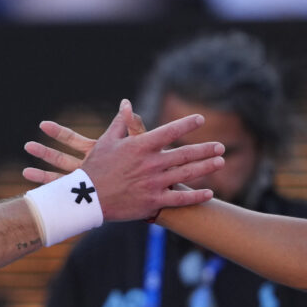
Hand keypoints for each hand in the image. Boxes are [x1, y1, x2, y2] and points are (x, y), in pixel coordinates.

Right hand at [23, 99, 223, 221]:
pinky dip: (196, 196)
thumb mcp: (106, 142)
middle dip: (205, 149)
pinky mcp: (152, 203)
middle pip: (184, 154)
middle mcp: (150, 164)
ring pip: (186, 175)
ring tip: (220, 162)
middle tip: (221, 146)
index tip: (200, 119)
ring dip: (206, 168)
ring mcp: (153, 184)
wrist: (85, 199)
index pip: (169, 131)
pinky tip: (209, 192)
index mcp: (140, 147)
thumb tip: (126, 103)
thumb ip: (121, 122)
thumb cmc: (95, 168)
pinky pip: (179, 200)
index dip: (186, 124)